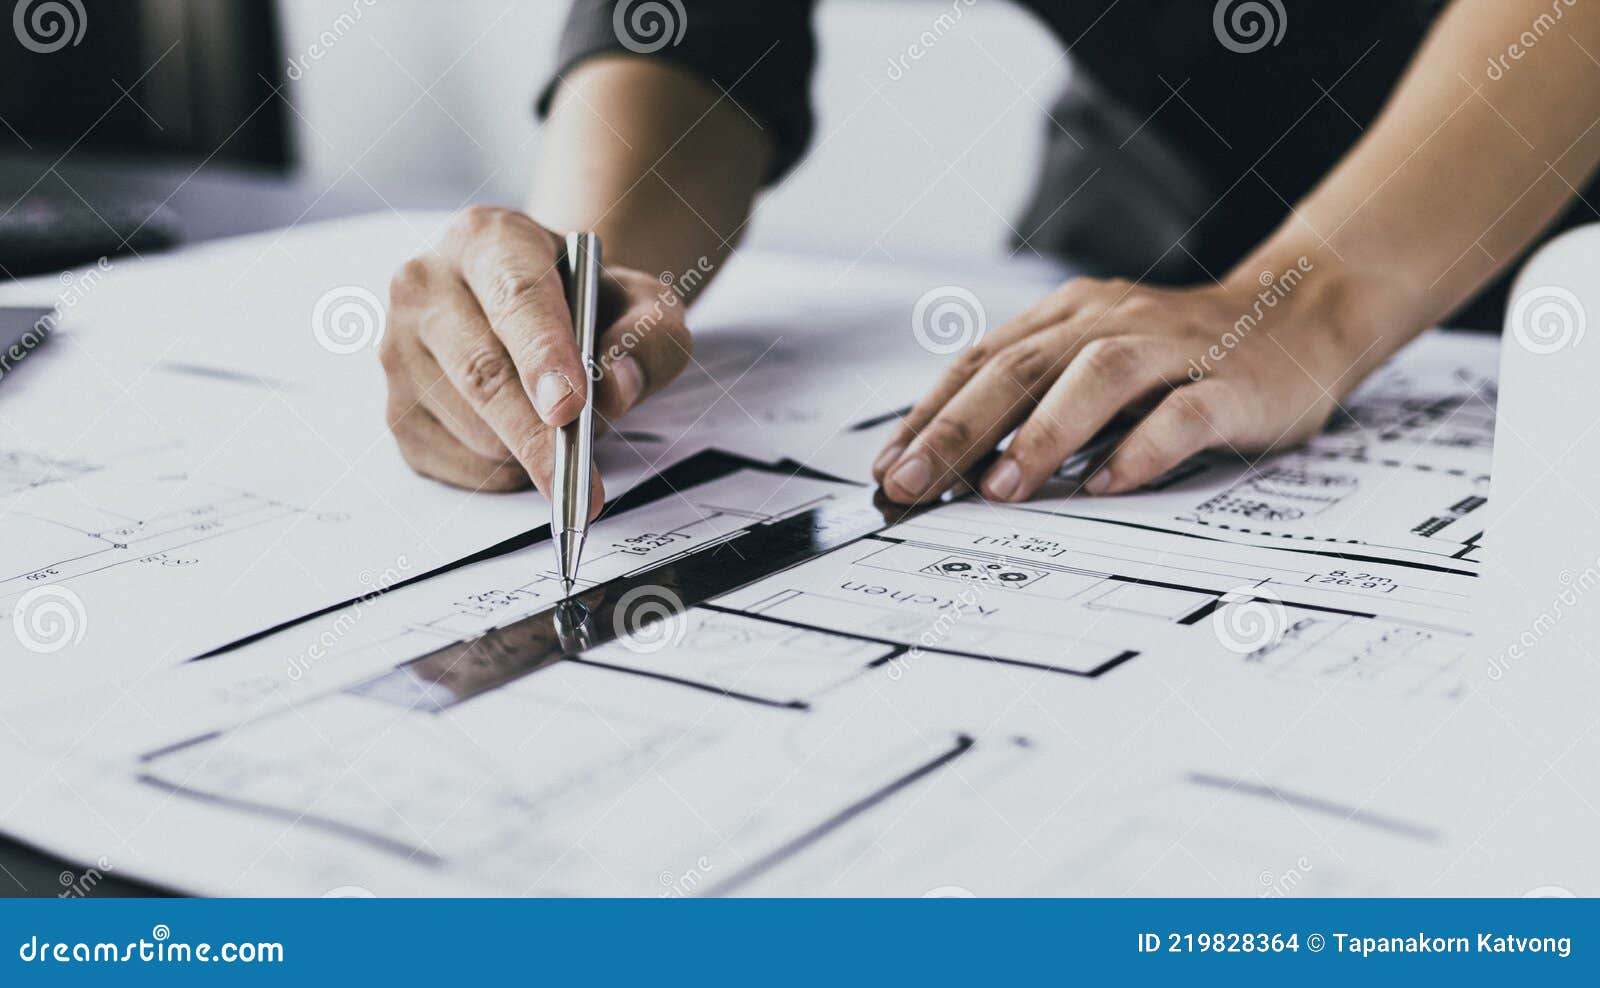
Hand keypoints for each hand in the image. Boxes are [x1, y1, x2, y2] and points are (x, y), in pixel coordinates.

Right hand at [381, 207, 691, 505]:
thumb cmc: (592, 306)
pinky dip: (503, 472)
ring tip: (564, 430)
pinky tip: (526, 444)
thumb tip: (615, 392)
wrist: (543, 314)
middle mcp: (426, 283)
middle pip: (481, 372)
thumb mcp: (646, 306)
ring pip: (469, 427)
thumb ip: (649, 341)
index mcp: (490, 238)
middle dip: (536, 433)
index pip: (516, 296)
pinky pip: (453, 461)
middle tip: (582, 476)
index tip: (570, 408)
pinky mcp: (395, 409)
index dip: (544, 356)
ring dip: (529, 451)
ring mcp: (398, 347)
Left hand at [873, 272, 1375, 503]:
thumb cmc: (1179, 356)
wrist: (1301, 313)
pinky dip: (1140, 449)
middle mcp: (1111, 321)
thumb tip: (955, 468)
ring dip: (1040, 433)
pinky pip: (1181, 416)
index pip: (983, 360)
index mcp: (1069, 316)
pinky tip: (1105, 485)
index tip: (887, 467)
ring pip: (1097, 379)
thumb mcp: (1097, 363)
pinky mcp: (1230, 385)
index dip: (930, 413)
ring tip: (996, 488)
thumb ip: (1037, 401)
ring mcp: (1173, 350)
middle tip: (911, 483)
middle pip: (1021, 367)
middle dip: (958, 427)